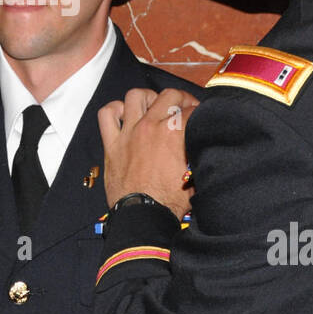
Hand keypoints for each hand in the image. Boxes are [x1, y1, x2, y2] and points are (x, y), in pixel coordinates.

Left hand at [97, 88, 200, 217]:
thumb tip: (205, 144)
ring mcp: (129, 133)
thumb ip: (199, 154)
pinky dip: (115, 110)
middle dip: (181, 99)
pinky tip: (124, 114)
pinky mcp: (112, 144)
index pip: (193, 109)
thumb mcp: (196, 176)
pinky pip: (107, 114)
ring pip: (136, 96)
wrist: (143, 218)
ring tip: (154, 106)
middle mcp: (151, 126)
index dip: (201, 111)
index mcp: (175, 133)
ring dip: (148, 98)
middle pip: (168, 95)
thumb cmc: (170, 202)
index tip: (202, 116)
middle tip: (184, 108)